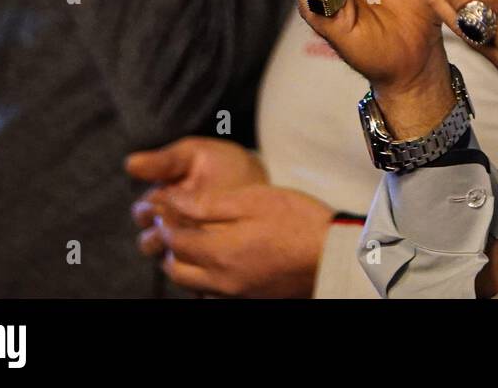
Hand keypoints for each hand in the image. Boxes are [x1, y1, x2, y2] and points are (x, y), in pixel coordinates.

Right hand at [126, 136, 267, 263]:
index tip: (159, 202)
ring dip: (175, 250)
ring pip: (169, 260)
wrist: (262, 179)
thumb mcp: (196, 155)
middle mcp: (172, 230)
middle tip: (172, 221)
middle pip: (149, 242)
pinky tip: (208, 251)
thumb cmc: (225, 165)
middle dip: (157, 233)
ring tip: (192, 235)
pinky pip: (194, 277)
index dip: (147, 209)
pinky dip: (197, 264)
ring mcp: (190, 248)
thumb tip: (130, 163)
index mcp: (162, 204)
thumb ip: (165, 160)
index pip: (142, 213)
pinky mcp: (210, 263)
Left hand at [146, 184, 333, 297]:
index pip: (174, 238)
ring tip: (195, 236)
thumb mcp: (254, 199)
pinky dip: (203, 274)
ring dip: (184, 261)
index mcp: (219, 252)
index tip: (163, 202)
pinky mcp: (247, 297)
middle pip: (176, 267)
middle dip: (169, 244)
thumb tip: (173, 201)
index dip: (164, 218)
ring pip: (191, 283)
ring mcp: (234, 293)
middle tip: (174, 220)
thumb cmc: (298, 220)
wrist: (333, 253)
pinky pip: (211, 290)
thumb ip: (209, 204)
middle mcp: (220, 279)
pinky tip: (217, 254)